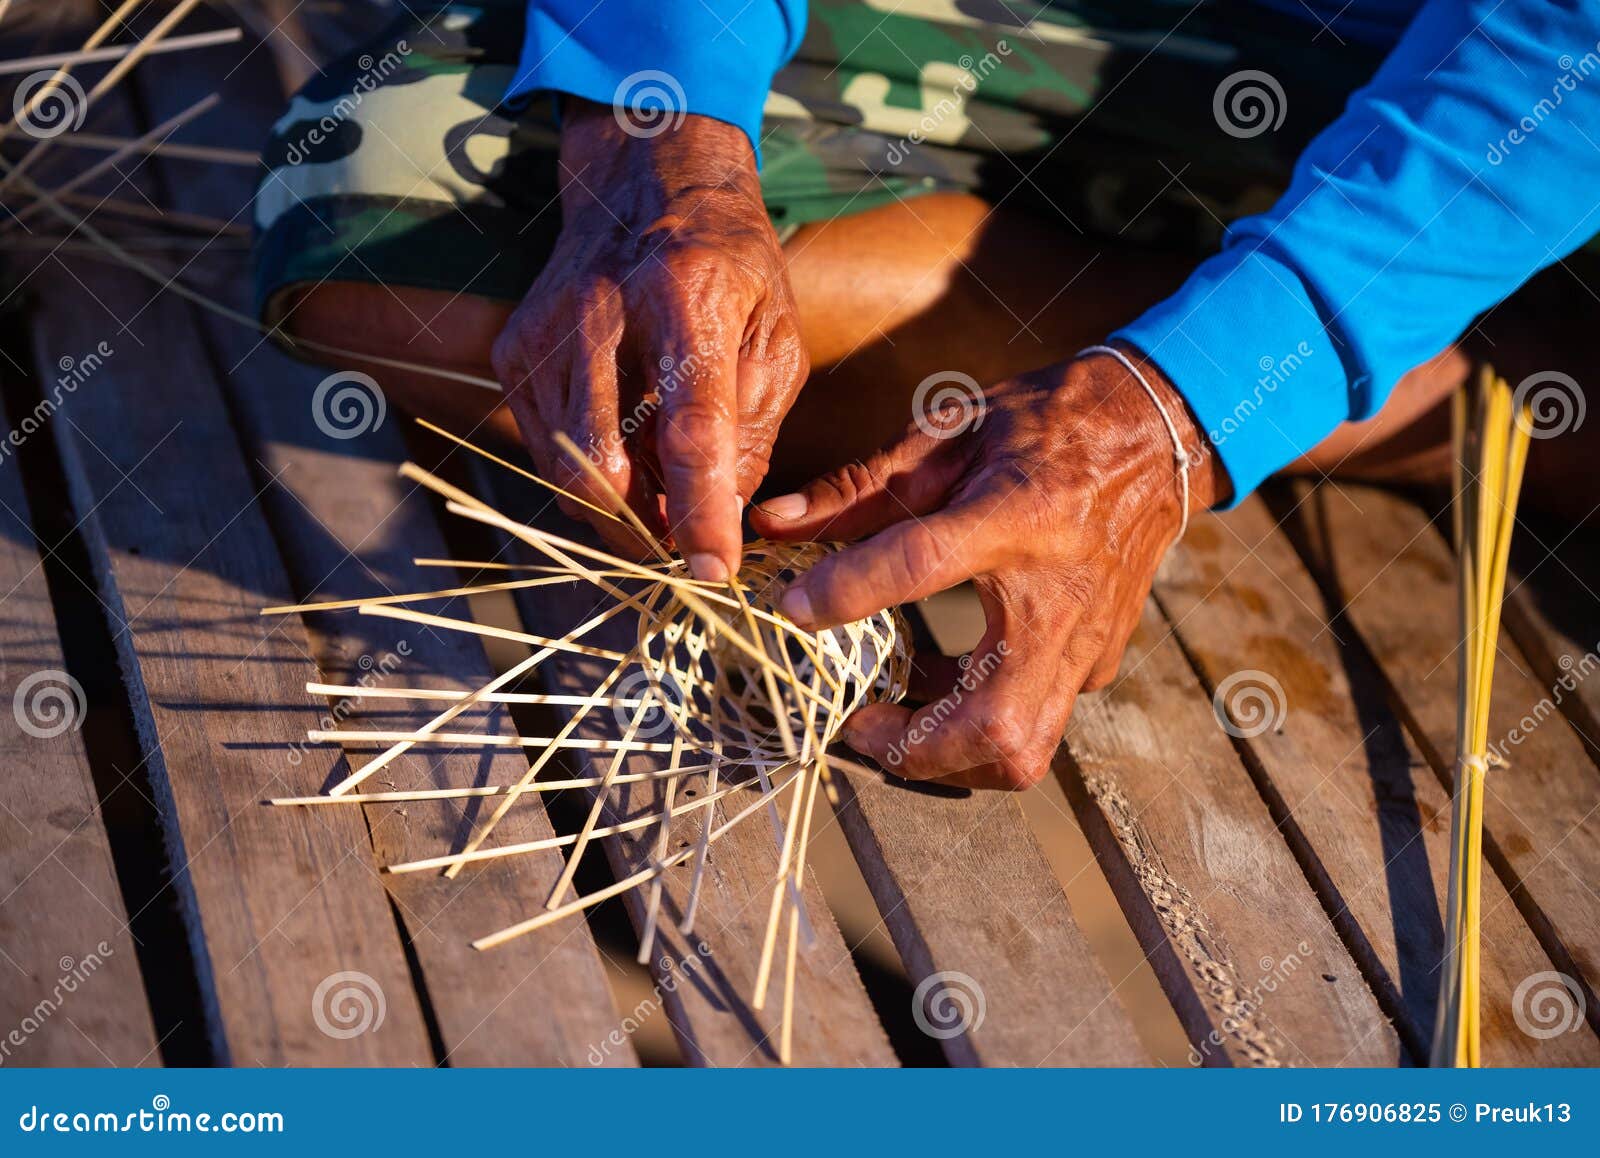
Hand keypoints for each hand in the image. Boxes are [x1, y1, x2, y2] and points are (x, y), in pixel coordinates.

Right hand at [490, 99, 806, 579]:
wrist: (644, 182)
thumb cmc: (727, 264)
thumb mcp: (775, 334)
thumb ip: (753, 428)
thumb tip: (723, 516)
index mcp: (686, 296)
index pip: (690, 424)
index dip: (700, 506)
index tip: (714, 568)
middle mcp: (599, 311)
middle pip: (603, 464)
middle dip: (645, 530)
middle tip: (686, 546)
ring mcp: (545, 332)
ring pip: (567, 471)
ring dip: (619, 509)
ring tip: (665, 501)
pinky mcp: (513, 351)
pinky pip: (545, 450)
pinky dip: (587, 476)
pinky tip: (626, 457)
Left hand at [748, 349, 1228, 789]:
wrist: (1159, 434)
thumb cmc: (1048, 425)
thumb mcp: (948, 434)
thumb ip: (857, 488)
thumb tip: (773, 522)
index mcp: (1017, 515)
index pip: (923, 563)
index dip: (850, 591)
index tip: (797, 611)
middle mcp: (1060, 593)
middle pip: (995, 726)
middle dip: (914, 751)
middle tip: (857, 725)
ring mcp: (1089, 640)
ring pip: (1024, 748)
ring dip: (948, 754)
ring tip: (893, 712)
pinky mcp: (1100, 661)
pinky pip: (1037, 720)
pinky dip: (979, 723)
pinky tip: (942, 682)